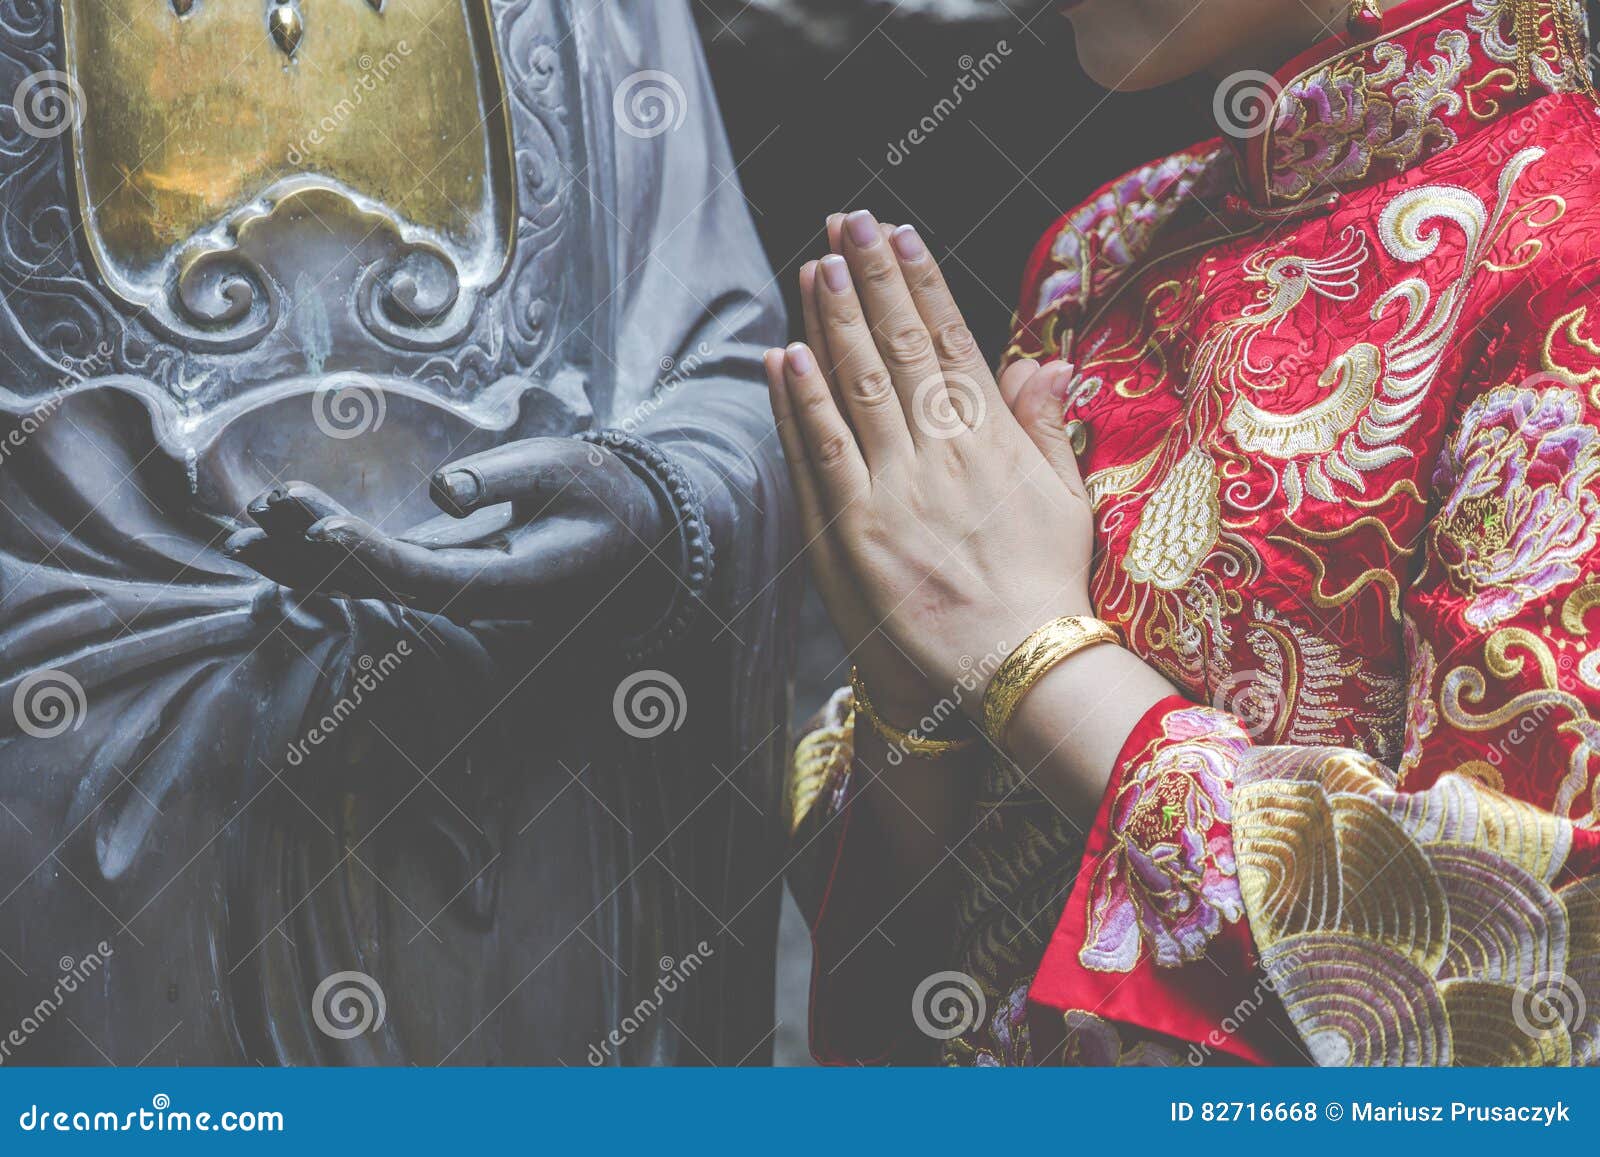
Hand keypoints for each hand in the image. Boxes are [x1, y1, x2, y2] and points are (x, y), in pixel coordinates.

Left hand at [224, 437, 670, 623]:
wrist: (636, 539)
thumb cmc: (606, 497)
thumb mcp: (567, 471)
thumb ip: (505, 480)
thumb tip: (440, 492)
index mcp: (510, 581)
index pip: (427, 575)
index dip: (369, 556)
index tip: (317, 526)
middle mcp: (473, 597)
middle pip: (379, 590)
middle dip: (312, 561)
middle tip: (248, 528)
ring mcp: (454, 587)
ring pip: (368, 585)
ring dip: (304, 564)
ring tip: (239, 536)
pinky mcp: (443, 569)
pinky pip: (376, 568)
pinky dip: (327, 552)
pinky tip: (279, 533)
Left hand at [768, 210, 1094, 718]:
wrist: (1018, 662)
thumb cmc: (1046, 585)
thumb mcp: (1066, 498)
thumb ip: (1046, 426)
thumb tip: (1044, 360)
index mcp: (992, 438)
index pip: (949, 342)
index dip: (922, 284)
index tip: (902, 235)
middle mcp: (942, 451)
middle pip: (898, 348)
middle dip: (871, 278)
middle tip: (848, 221)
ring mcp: (895, 488)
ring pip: (857, 387)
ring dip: (833, 321)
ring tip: (817, 265)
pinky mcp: (856, 529)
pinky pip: (824, 452)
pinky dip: (802, 401)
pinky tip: (785, 354)